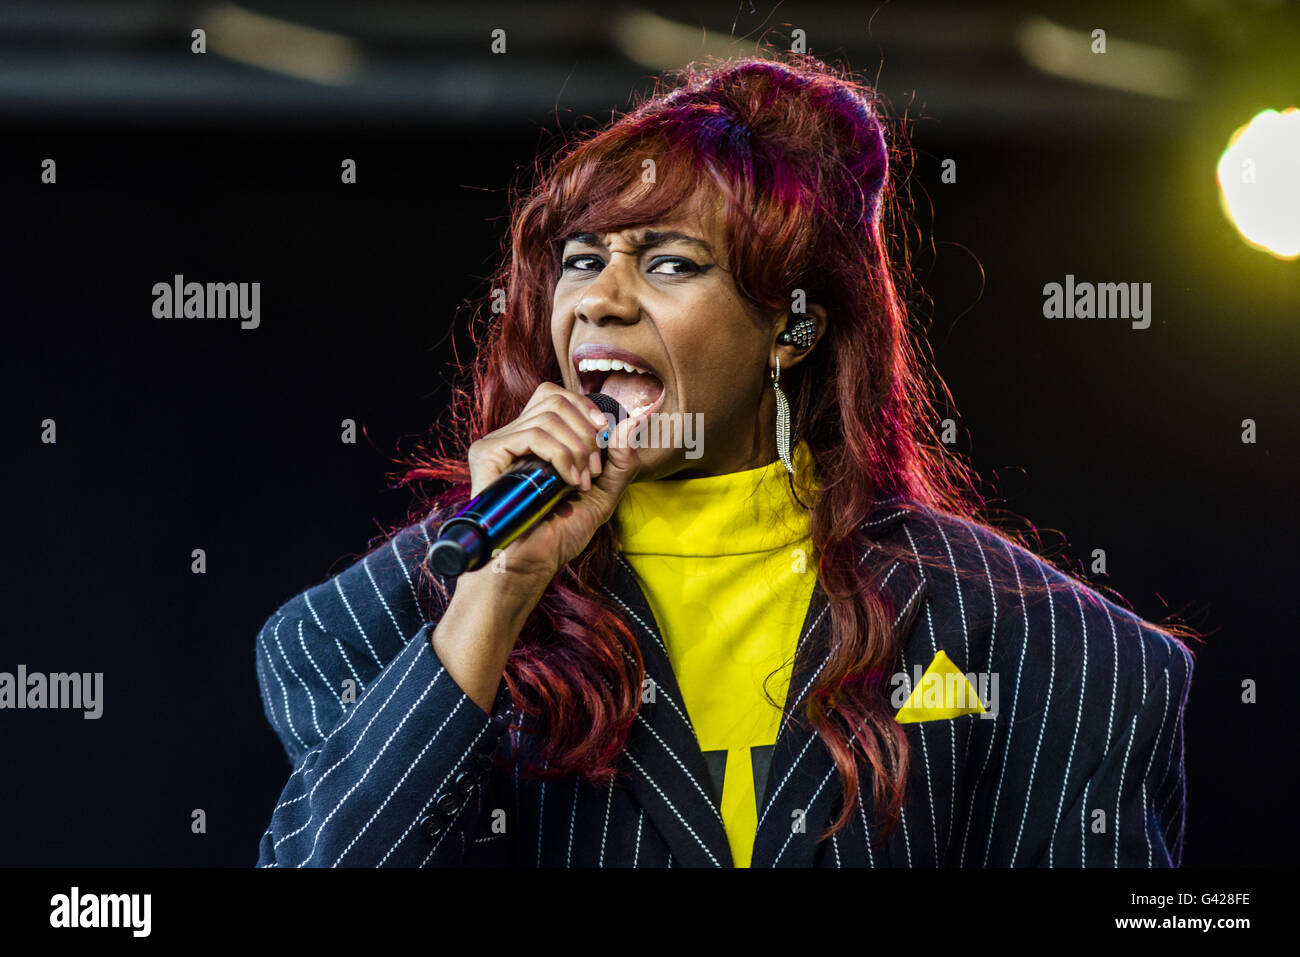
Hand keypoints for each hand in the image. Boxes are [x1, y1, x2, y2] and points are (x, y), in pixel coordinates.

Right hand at [463, 381, 647, 590]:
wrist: (532, 564)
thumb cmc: (559, 535)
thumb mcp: (603, 495)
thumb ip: (620, 461)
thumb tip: (632, 421)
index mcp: (536, 440)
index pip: (558, 396)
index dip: (586, 409)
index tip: (605, 437)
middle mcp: (515, 436)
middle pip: (556, 399)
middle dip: (587, 433)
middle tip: (594, 471)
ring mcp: (499, 443)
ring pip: (548, 415)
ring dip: (577, 449)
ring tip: (581, 483)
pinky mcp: (487, 454)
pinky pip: (533, 434)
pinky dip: (560, 455)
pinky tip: (567, 482)